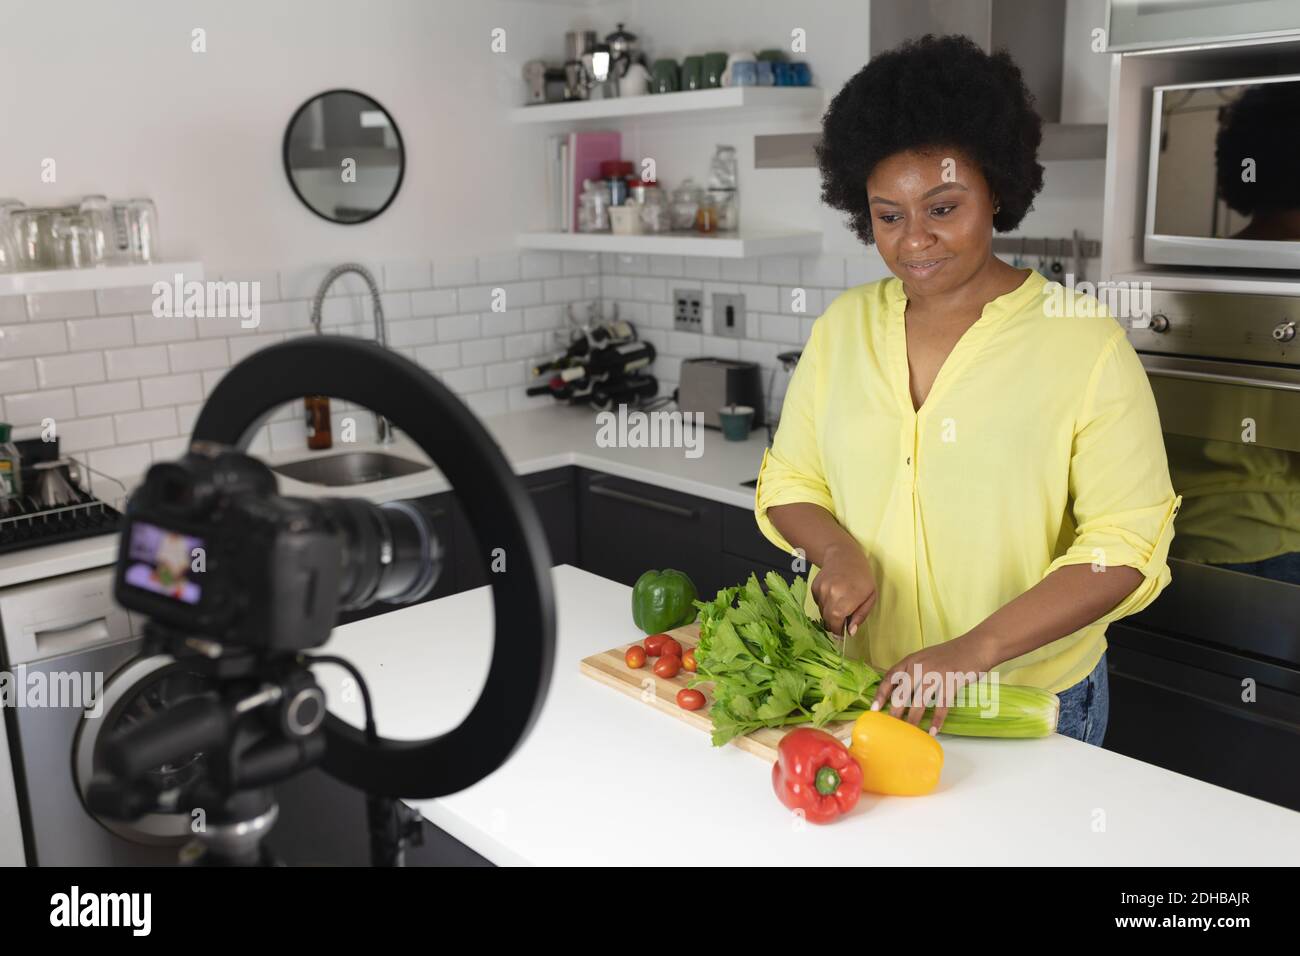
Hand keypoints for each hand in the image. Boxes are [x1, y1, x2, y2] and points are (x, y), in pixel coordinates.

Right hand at [811, 540, 877, 638]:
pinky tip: (833, 595)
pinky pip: (818, 603)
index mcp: (847, 597)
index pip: (836, 621)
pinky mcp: (814, 587)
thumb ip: (860, 616)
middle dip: (834, 625)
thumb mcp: (870, 597)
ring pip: (822, 612)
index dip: (837, 631)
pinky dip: (824, 604)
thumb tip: (850, 632)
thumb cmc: (862, 577)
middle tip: (841, 623)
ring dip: (830, 614)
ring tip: (840, 604)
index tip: (841, 634)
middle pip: (827, 619)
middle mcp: (831, 593)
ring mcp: (821, 589)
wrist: (844, 555)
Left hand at [869, 633, 993, 733]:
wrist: (975, 646)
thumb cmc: (950, 655)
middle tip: (890, 726)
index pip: (890, 677)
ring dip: (914, 719)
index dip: (881, 694)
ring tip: (910, 732)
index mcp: (911, 660)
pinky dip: (937, 720)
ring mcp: (936, 674)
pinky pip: (942, 705)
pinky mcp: (952, 682)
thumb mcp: (925, 658)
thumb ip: (912, 671)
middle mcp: (921, 666)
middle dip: (895, 711)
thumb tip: (898, 693)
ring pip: (920, 701)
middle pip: (903, 692)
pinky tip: (933, 731)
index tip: (875, 709)